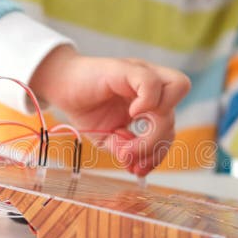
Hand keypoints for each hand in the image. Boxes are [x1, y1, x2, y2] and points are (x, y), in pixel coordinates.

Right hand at [30, 45, 190, 175]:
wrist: (60, 85)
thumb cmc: (85, 107)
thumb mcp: (107, 137)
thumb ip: (124, 149)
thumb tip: (135, 164)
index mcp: (150, 105)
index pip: (169, 130)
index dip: (159, 152)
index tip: (138, 169)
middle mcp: (152, 87)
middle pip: (173, 117)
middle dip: (153, 144)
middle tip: (127, 154)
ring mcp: (143, 74)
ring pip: (177, 89)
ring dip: (157, 122)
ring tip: (130, 135)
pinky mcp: (129, 68)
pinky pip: (152, 83)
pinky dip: (147, 102)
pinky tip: (130, 113)